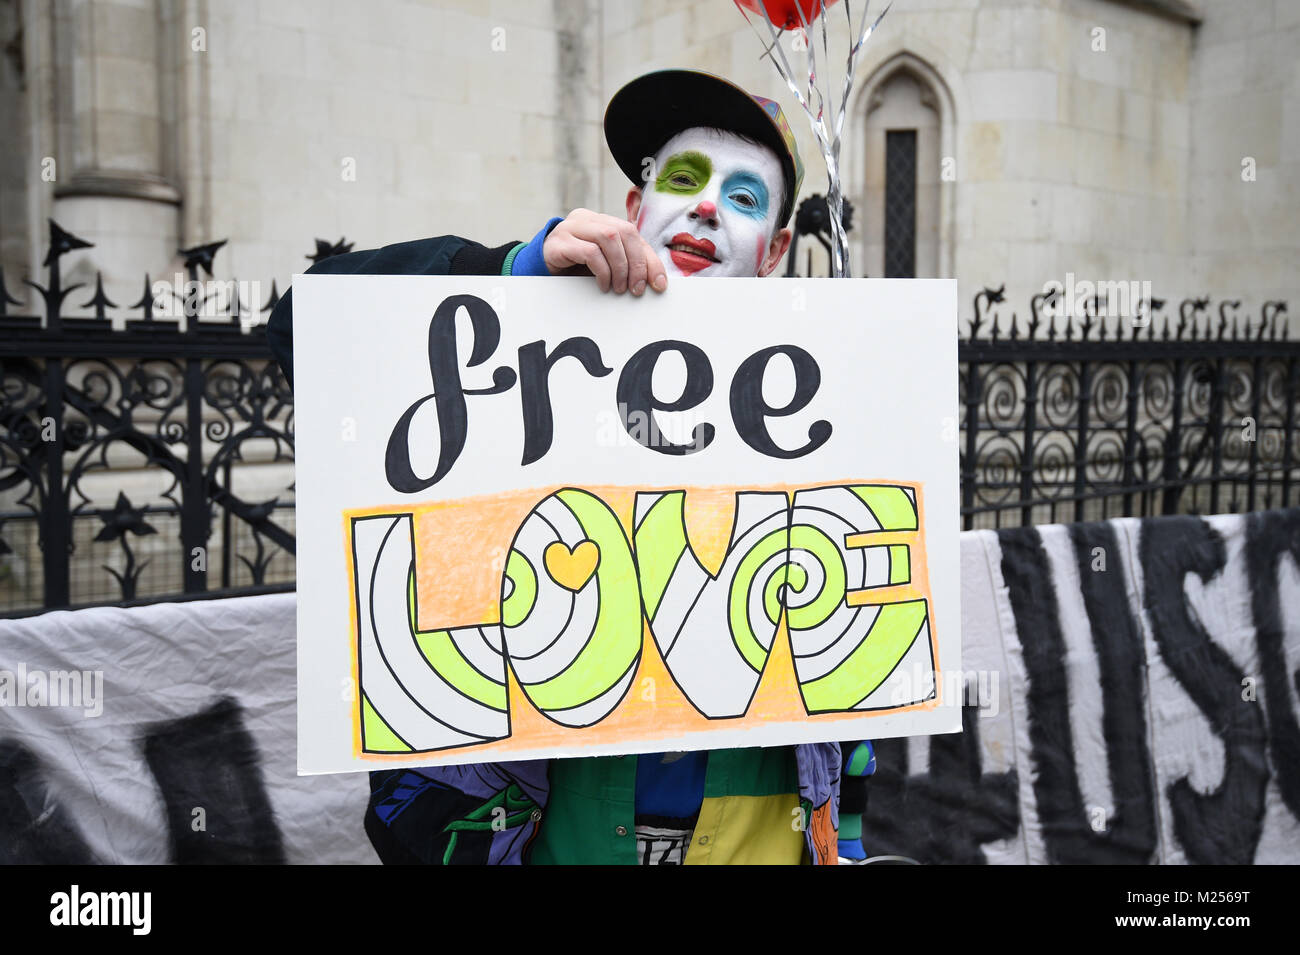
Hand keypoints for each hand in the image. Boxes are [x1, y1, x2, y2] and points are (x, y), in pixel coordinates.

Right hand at [543, 208, 667, 295]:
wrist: (539, 269)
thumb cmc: (574, 267)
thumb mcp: (605, 264)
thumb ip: (626, 264)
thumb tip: (655, 281)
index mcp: (601, 220)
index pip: (634, 234)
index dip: (649, 259)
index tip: (658, 284)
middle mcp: (587, 218)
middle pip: (624, 231)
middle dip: (636, 263)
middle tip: (636, 289)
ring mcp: (571, 227)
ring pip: (609, 238)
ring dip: (620, 267)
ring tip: (618, 289)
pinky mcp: (559, 242)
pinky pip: (589, 251)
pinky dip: (602, 271)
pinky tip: (603, 285)